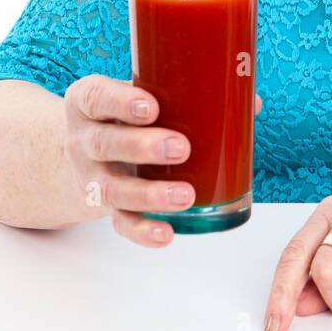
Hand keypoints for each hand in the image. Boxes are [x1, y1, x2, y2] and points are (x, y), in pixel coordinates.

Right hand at [62, 74, 261, 246]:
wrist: (83, 155)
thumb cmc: (124, 117)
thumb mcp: (140, 97)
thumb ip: (186, 96)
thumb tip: (248, 102)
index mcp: (89, 103)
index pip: (96, 98)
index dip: (120, 102)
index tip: (151, 107)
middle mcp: (83, 140)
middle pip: (105, 144)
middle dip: (143, 147)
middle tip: (182, 148)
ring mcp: (91, 176)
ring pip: (113, 188)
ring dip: (150, 194)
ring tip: (186, 195)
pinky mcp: (103, 207)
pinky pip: (120, 222)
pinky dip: (142, 230)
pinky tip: (166, 234)